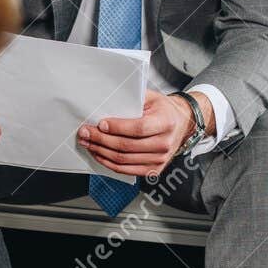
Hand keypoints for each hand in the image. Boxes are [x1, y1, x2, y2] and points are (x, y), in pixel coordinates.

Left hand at [78, 90, 214, 178]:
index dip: (117, 127)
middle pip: (127, 146)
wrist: (181, 124)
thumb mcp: (151, 98)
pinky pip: (126, 170)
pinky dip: (108, 163)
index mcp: (166, 122)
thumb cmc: (164, 110)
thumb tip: (106, 102)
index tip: (100, 124)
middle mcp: (164, 143)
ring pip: (123, 159)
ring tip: (88, 143)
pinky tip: (99, 154)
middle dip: (101, 140)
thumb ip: (132, 99)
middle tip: (85, 133)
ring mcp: (160, 159)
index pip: (138, 128)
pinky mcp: (153, 170)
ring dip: (101, 151)